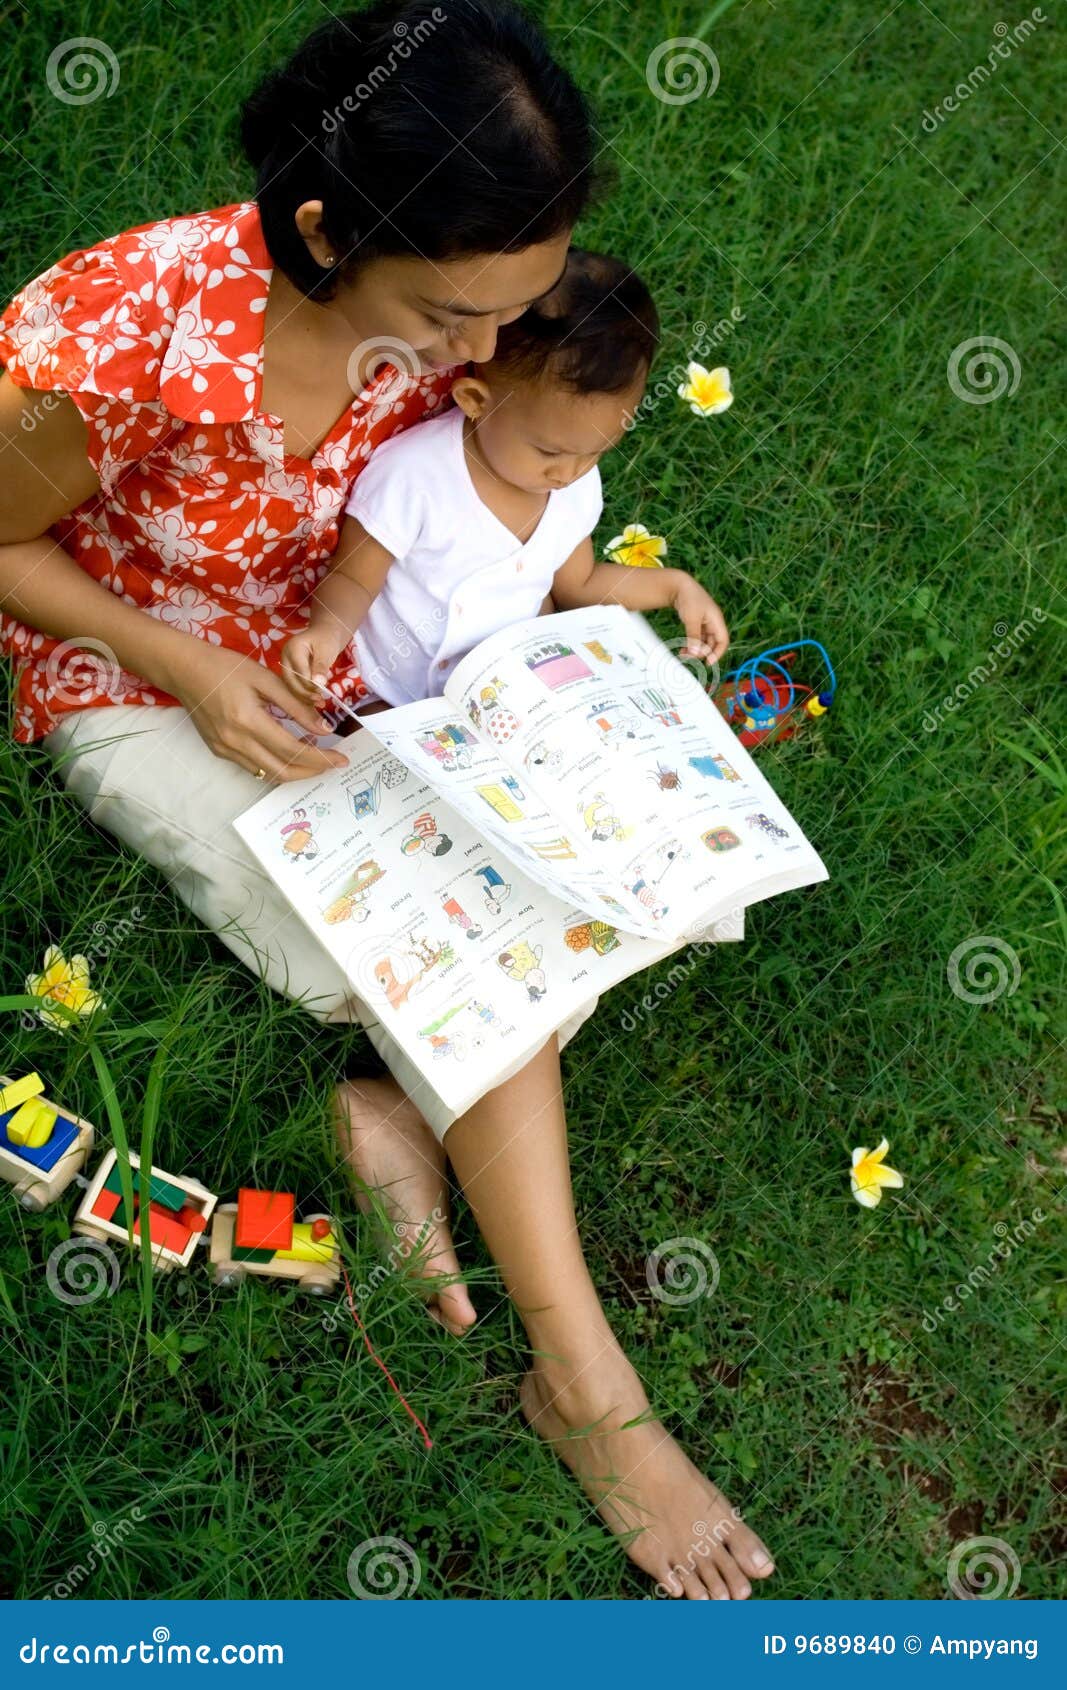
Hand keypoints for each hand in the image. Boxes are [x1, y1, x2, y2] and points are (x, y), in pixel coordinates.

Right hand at [163, 642, 349, 782]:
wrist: (184, 669)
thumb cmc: (225, 667)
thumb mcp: (265, 678)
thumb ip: (296, 705)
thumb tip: (323, 728)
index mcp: (248, 721)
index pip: (292, 750)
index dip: (320, 758)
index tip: (341, 757)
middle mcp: (235, 742)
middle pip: (282, 771)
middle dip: (312, 771)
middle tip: (332, 762)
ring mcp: (225, 750)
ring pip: (268, 774)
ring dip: (295, 770)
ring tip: (315, 756)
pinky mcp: (219, 751)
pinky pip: (254, 767)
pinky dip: (276, 764)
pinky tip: (289, 750)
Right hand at [280, 624, 350, 706]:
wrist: (325, 634)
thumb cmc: (327, 639)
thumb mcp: (327, 650)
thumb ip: (321, 666)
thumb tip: (318, 683)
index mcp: (292, 649)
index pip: (299, 672)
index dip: (310, 685)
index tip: (322, 694)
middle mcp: (285, 658)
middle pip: (291, 681)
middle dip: (305, 694)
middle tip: (320, 702)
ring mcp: (286, 666)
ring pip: (291, 686)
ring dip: (304, 697)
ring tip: (319, 703)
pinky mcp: (290, 673)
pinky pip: (295, 686)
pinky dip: (304, 694)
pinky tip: (313, 702)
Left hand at [671, 576, 729, 665]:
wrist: (679, 585)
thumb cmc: (689, 598)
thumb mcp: (691, 619)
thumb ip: (693, 636)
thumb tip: (695, 653)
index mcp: (716, 620)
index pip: (723, 640)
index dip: (718, 653)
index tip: (708, 662)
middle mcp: (713, 622)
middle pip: (713, 643)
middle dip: (703, 652)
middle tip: (690, 657)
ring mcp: (705, 623)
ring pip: (703, 642)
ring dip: (695, 650)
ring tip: (683, 654)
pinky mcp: (697, 623)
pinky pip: (697, 638)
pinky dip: (691, 644)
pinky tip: (683, 649)